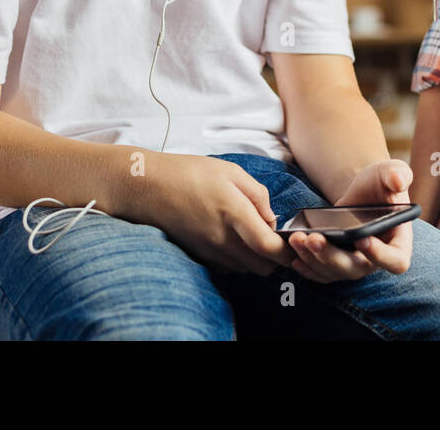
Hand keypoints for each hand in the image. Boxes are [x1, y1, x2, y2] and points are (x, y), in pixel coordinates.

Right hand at [132, 152, 293, 276]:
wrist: (145, 186)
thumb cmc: (188, 172)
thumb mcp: (230, 171)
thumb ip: (258, 195)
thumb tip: (272, 219)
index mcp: (234, 213)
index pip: (268, 247)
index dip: (286, 251)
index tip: (294, 243)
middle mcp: (222, 238)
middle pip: (261, 266)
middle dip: (275, 257)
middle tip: (277, 237)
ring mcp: (209, 249)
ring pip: (245, 268)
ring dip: (257, 258)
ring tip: (256, 234)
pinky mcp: (199, 253)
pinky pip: (228, 265)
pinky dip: (239, 258)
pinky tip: (236, 237)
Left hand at [286, 159, 413, 282]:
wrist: (362, 192)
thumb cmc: (381, 183)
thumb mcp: (391, 172)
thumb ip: (398, 174)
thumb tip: (397, 180)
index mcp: (398, 242)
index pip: (396, 261)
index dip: (381, 255)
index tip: (362, 238)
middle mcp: (376, 260)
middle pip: (356, 270)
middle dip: (332, 256)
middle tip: (314, 238)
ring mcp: (355, 264)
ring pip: (334, 272)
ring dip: (313, 259)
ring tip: (297, 238)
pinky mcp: (336, 264)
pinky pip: (321, 273)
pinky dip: (307, 267)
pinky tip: (294, 254)